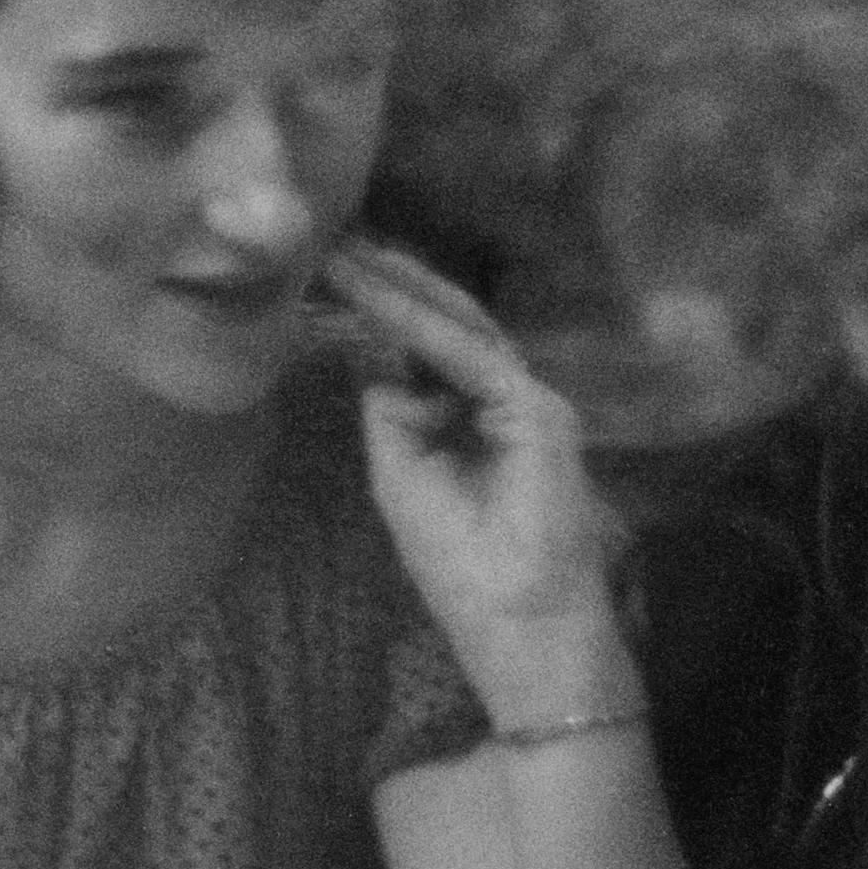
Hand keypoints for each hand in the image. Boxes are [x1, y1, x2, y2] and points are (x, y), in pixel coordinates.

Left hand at [323, 236, 630, 703]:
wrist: (527, 629)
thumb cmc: (465, 569)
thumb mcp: (405, 477)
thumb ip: (392, 414)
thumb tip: (365, 355)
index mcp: (468, 419)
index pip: (422, 348)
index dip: (377, 308)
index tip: (327, 269)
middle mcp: (499, 400)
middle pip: (442, 325)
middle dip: (389, 281)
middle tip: (334, 238)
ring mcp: (525, 402)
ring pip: (458, 327)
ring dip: (400, 288)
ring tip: (348, 252)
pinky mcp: (540, 413)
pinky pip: (472, 355)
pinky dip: (422, 323)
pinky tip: (378, 294)